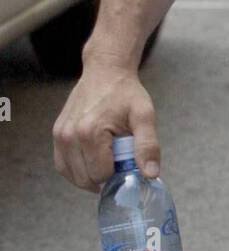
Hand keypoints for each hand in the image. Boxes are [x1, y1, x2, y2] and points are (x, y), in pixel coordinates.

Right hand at [52, 60, 160, 192]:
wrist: (106, 71)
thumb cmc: (126, 93)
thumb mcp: (144, 116)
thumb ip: (148, 146)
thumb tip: (150, 175)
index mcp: (90, 132)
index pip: (102, 175)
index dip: (118, 172)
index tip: (127, 158)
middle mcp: (69, 136)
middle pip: (86, 179)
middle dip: (105, 176)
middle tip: (118, 157)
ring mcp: (60, 136)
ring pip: (73, 176)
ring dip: (91, 175)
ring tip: (107, 156)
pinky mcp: (56, 134)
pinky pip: (63, 166)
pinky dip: (77, 170)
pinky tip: (93, 160)